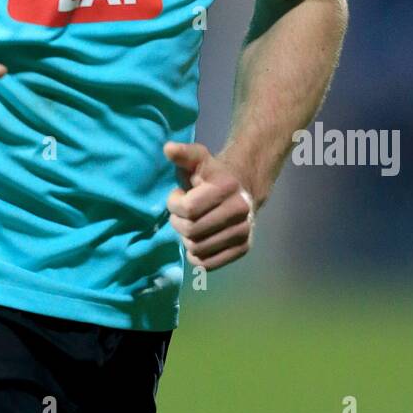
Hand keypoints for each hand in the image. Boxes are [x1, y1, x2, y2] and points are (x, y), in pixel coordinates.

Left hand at [164, 140, 254, 270]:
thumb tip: (168, 148)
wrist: (244, 187)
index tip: (177, 196)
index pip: (188, 209)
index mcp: (226, 187)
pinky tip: (197, 240)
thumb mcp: (198, 159)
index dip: (174, 204)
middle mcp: (239, 210)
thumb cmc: (212, 174)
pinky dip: (197, 256)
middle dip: (178, 222)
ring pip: (198, 248)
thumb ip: (183, 154)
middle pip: (191, 231)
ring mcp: (243, 231)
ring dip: (186, 238)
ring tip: (192, 224)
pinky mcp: (244, 248)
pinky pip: (209, 264)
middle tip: (182, 213)